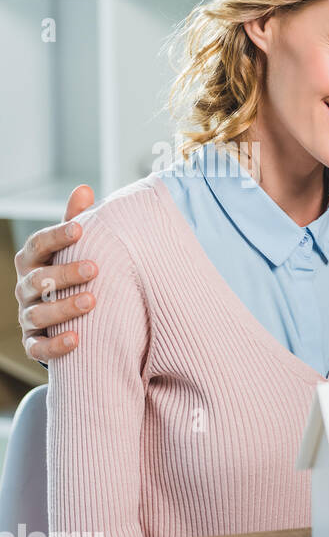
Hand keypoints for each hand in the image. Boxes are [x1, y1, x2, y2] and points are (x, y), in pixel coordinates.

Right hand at [15, 185, 96, 362]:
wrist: (63, 313)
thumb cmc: (68, 271)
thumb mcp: (71, 247)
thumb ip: (75, 221)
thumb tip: (84, 189)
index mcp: (33, 261)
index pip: (38, 245)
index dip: (56, 236)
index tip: (80, 229)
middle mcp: (26, 287)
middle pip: (39, 279)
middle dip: (65, 273)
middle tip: (95, 268)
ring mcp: (27, 315)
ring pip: (38, 313)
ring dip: (64, 308)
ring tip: (93, 302)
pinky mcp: (33, 342)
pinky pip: (38, 347)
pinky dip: (55, 345)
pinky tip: (76, 340)